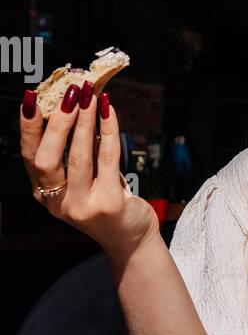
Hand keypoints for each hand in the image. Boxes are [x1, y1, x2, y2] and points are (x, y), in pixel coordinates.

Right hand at [20, 82, 159, 253]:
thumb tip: (78, 103)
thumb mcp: (85, 178)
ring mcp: (82, 207)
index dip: (28, 127)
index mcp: (45, 194)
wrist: (132, 239)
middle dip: (57, 122)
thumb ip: (77, 149)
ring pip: (79, 156)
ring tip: (90, 97)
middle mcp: (58, 203)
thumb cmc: (106, 201)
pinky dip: (108, 130)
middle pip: (47, 158)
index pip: (30, 156)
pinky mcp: (109, 205)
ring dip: (84, 121)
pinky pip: (108, 159)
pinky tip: (109, 111)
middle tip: (69, 95)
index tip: (31, 98)